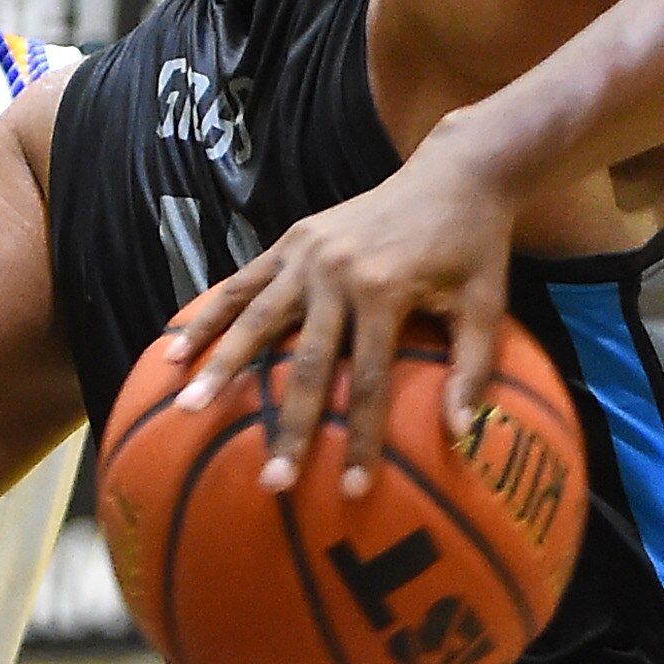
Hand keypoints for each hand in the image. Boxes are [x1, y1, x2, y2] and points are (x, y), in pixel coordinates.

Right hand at [161, 119, 520, 500]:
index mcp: (386, 290)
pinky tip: (175, 350)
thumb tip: (464, 435)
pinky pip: (242, 283)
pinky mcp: (293, 239)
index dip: (364, 439)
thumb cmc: (474, 246)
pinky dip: (208, 316)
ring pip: (255, 319)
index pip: (370, 381)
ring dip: (220, 366)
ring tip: (188, 411)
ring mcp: (308, 253)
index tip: (354, 490)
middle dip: (289, 427)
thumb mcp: (488, 303)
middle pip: (307, 363)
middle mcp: (338, 273)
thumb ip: (474, 366)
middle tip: (271, 482)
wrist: (454, 172)